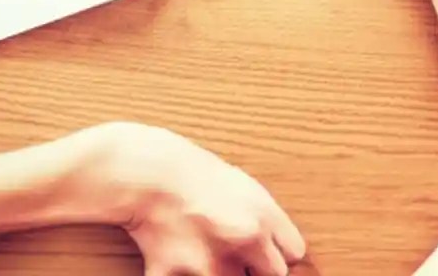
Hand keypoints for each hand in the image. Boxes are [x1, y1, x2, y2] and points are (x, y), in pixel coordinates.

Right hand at [86, 123, 306, 275]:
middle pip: (272, 275)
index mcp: (262, 217)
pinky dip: (181, 275)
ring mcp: (211, 264)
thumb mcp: (242, 184)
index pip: (293, 255)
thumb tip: (279, 246)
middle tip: (231, 253)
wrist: (144, 172)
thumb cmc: (190, 172)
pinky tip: (177, 262)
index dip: (277, 254)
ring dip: (220, 272)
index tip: (263, 253)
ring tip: (202, 251)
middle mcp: (245, 242)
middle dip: (255, 268)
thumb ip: (266, 217)